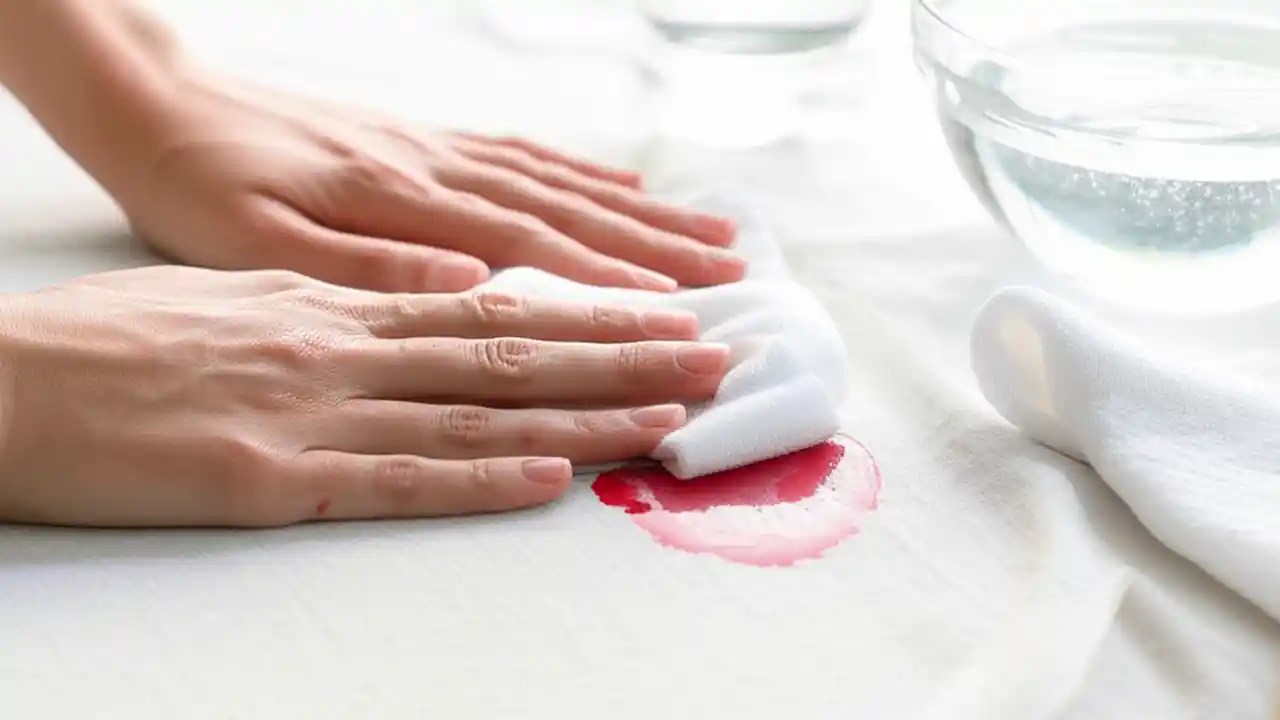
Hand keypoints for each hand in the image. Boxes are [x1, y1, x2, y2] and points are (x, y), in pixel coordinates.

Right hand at [0, 266, 727, 526]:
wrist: (4, 381)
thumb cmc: (111, 344)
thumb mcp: (241, 299)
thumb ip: (338, 307)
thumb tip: (419, 310)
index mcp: (334, 304)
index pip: (490, 308)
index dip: (586, 315)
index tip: (658, 320)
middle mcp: (342, 346)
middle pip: (511, 350)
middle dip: (621, 355)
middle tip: (711, 359)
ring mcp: (312, 409)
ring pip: (477, 411)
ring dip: (582, 416)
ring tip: (667, 416)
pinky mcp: (272, 478)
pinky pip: (397, 479)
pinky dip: (482, 481)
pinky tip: (549, 482)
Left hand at [109, 68, 744, 292]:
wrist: (159, 106)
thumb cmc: (200, 188)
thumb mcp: (256, 248)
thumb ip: (365, 269)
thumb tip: (468, 287)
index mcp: (402, 205)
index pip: (531, 250)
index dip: (610, 284)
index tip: (679, 312)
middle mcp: (438, 170)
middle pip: (569, 212)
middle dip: (657, 248)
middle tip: (735, 274)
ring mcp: (439, 149)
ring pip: (562, 181)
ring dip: (642, 211)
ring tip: (712, 232)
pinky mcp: (426, 141)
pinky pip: (526, 155)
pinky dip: (587, 175)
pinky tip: (625, 189)